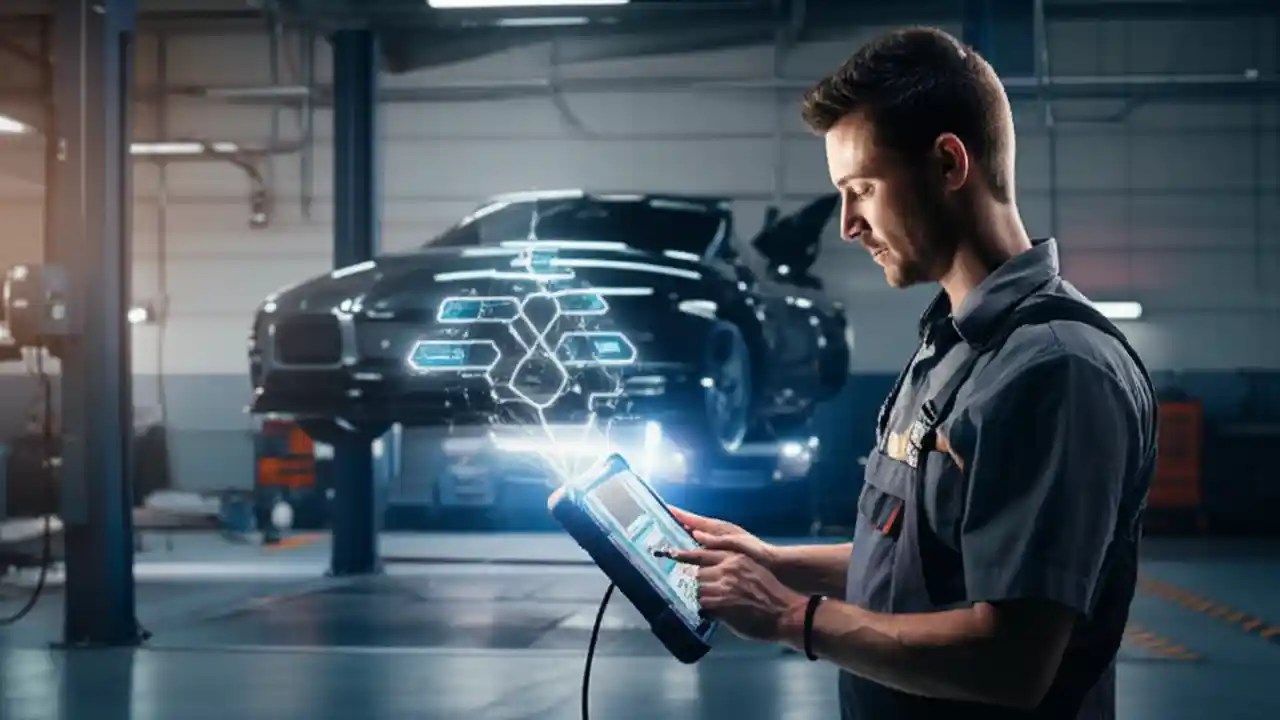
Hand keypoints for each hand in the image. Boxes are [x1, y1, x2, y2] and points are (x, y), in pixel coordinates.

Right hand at [668, 506, 778, 571]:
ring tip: (664, 537)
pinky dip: (689, 547)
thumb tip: (695, 533)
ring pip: (693, 536)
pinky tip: (682, 555)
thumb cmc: (756, 553)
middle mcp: (716, 532)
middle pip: (690, 526)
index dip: (678, 514)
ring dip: (680, 536)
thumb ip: (716, 539)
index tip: (663, 507)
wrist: (772, 564)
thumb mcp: (737, 544)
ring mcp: (717, 541)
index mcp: (718, 528)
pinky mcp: (720, 552)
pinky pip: (699, 548)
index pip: (692, 519)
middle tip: (656, 523)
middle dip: (674, 523)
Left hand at [669, 548, 806, 643]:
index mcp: (735, 557)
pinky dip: (703, 610)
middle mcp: (727, 568)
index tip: (669, 553)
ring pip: (697, 589)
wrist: (786, 613)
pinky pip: (702, 606)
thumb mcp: (753, 570)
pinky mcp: (721, 605)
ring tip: (702, 602)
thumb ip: (733, 565)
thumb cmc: (771, 594)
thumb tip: (717, 567)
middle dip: (692, 581)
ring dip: (698, 597)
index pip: (702, 553)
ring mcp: (723, 587)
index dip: (684, 554)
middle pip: (696, 572)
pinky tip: (708, 613)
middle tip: (685, 585)